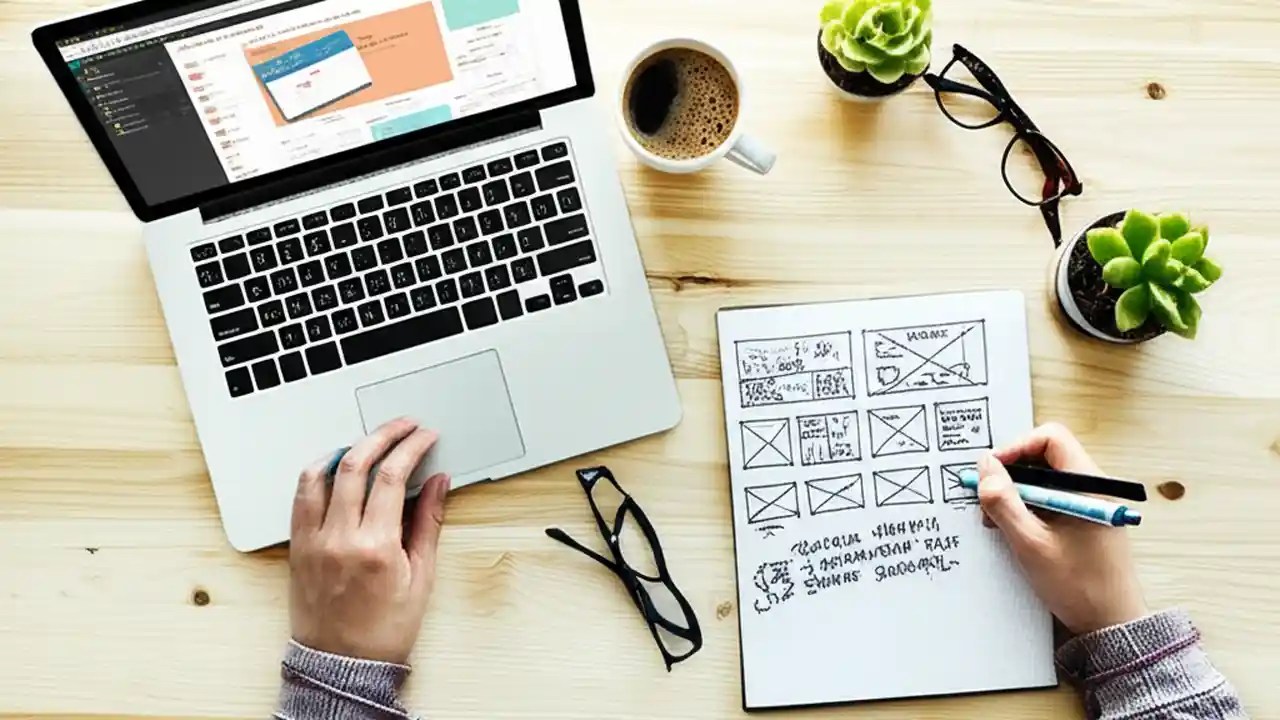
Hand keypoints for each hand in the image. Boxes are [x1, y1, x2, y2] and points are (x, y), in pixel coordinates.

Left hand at [289, 418, 450, 662]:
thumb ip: (428, 522)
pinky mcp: (297, 547)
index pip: (393, 476)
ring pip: (321, 474)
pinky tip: (334, 465)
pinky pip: (301, 497)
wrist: (343, 665)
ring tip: (367, 440)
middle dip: (383, 434)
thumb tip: (438, 482)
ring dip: (346, 448)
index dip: (411, 447)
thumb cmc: (385, 629)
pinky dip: (317, 473)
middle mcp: (339, 538)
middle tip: (402, 425)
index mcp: (376, 546)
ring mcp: (313, 541)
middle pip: (357, 464)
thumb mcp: (420, 576)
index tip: (425, 436)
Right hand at [978, 423, 1148, 634]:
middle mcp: (1091, 488)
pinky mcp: (1082, 520)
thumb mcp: (1031, 544)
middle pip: (1044, 456)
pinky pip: (1049, 499)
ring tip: (996, 520)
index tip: (991, 470)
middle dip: (1010, 473)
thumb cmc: (1079, 586)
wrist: (1111, 625)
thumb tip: (984, 467)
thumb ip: (1004, 503)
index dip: (1015, 448)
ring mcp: (1087, 504)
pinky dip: (1027, 507)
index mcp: (1088, 485)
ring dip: (1015, 493)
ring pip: (1044, 479)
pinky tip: (1012, 530)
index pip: (1050, 438)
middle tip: (986, 498)